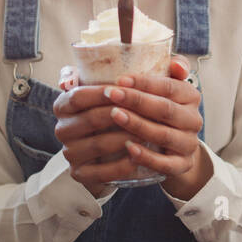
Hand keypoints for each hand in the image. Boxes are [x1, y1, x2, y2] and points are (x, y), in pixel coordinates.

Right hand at [54, 67, 146, 196]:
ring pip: (98, 145)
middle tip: (146, 112)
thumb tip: (178, 67)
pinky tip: (138, 156)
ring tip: (148, 131)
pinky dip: (121, 165)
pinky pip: (100, 172)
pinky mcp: (80, 174)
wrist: (108, 147)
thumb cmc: (118, 110)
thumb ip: (144, 69)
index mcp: (64, 104)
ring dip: (124, 137)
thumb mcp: (122, 87)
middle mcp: (62, 128)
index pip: (78, 96)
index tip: (123, 87)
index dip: (100, 92)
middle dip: (120, 114)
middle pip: (91, 119)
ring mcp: (70, 153)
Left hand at [101, 56, 212, 200]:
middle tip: (111, 94)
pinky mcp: (182, 165)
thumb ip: (172, 70)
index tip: (120, 79)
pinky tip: (128, 148)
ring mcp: (188, 144)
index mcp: (191, 96)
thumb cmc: (163, 111)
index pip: (169, 86)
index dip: (144, 82)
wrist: (177, 148)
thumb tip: (175, 63)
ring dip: (137, 125)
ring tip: (115, 115)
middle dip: (137, 100)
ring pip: (163, 135)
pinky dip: (146, 157)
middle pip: (165, 109)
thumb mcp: (168, 88)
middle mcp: (193, 120)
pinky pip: (164, 163)